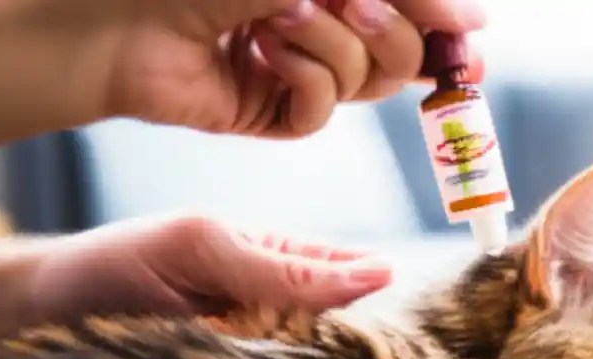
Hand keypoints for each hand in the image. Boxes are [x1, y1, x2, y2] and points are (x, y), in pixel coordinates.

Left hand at [0, 216, 391, 339]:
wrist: (37, 319)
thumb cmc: (115, 268)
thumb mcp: (203, 251)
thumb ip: (284, 269)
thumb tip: (383, 273)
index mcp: (282, 265)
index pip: (360, 280)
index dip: (395, 303)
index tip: (437, 332)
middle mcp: (280, 316)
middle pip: (349, 340)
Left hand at [108, 0, 484, 137]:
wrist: (117, 10)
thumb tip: (475, 19)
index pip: (416, 11)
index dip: (449, 30)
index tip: (472, 44)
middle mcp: (323, 18)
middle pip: (404, 53)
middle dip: (390, 32)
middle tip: (359, 7)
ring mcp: (295, 66)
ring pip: (365, 84)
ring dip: (330, 48)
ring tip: (277, 18)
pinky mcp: (268, 111)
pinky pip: (320, 114)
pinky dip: (299, 82)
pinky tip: (258, 53)